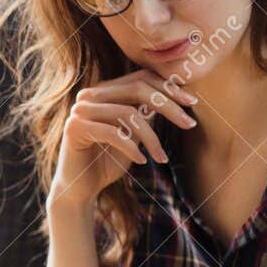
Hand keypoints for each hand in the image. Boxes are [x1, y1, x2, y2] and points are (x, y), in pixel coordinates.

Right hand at [50, 68, 198, 208]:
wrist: (80, 188)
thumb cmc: (107, 161)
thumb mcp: (133, 134)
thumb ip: (146, 113)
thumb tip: (177, 95)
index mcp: (103, 91)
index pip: (141, 78)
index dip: (168, 88)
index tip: (192, 103)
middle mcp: (90, 95)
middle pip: (137, 89)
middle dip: (168, 106)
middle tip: (189, 124)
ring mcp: (80, 110)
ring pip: (128, 113)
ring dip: (152, 138)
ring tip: (162, 157)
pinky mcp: (75, 128)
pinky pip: (113, 132)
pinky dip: (131, 147)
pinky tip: (141, 160)